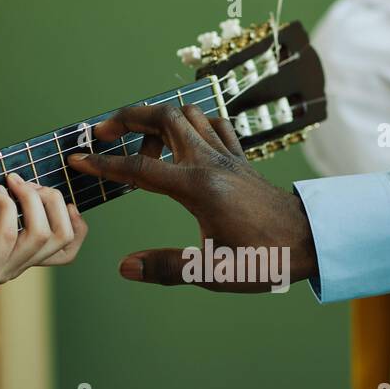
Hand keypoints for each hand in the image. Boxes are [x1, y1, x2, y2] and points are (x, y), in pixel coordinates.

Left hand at [0, 172, 87, 287]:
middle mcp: (17, 270)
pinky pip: (7, 236)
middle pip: (60, 236)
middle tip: (28, 182)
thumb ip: (5, 212)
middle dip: (53, 201)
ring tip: (14, 181)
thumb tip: (24, 179)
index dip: (78, 226)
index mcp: (21, 261)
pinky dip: (7, 208)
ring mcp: (2, 274)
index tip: (67, 202)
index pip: (67, 253)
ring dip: (31, 200)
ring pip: (40, 235)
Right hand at [67, 104, 318, 290]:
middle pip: (162, 118)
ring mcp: (228, 156)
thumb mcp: (214, 272)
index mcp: (198, 187)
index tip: (77, 160)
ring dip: (157, 119)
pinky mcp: (241, 159)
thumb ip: (167, 267)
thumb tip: (125, 267)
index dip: (104, 164)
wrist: (312, 241)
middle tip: (101, 133)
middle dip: (126, 118)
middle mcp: (211, 162)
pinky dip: (191, 123)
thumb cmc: (265, 259)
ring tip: (138, 143)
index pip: (139, 168)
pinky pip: (213, 125)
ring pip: (187, 115)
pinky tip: (182, 142)